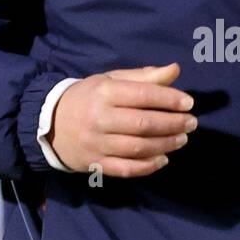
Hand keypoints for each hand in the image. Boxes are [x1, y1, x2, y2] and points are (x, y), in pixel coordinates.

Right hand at [49, 62, 196, 175]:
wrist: (48, 122)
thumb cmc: (88, 97)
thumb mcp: (111, 80)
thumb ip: (144, 77)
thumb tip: (175, 70)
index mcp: (104, 92)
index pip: (143, 95)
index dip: (169, 99)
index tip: (188, 103)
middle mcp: (100, 118)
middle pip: (143, 124)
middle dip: (172, 124)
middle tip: (191, 123)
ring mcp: (96, 144)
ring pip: (137, 148)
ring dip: (165, 145)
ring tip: (182, 139)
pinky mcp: (95, 164)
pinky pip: (126, 169)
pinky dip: (148, 166)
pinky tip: (163, 159)